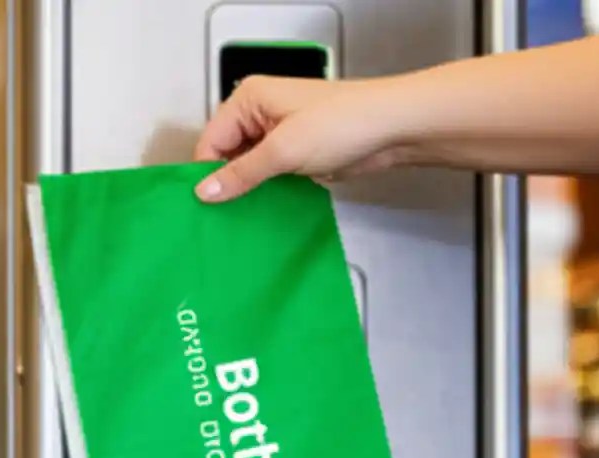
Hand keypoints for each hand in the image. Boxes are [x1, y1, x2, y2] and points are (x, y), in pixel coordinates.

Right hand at [194, 75, 409, 201]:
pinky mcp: (295, 152)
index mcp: (249, 99)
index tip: (207, 205)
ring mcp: (278, 133)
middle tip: (224, 215)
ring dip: (248, 190)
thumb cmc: (343, 124)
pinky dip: (266, 191)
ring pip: (247, 167)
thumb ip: (240, 173)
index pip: (210, 141)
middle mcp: (259, 113)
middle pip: (225, 154)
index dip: (206, 173)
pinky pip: (268, 175)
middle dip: (226, 183)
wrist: (395, 129)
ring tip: (243, 217)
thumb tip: (203, 193)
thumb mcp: (283, 151)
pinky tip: (263, 211)